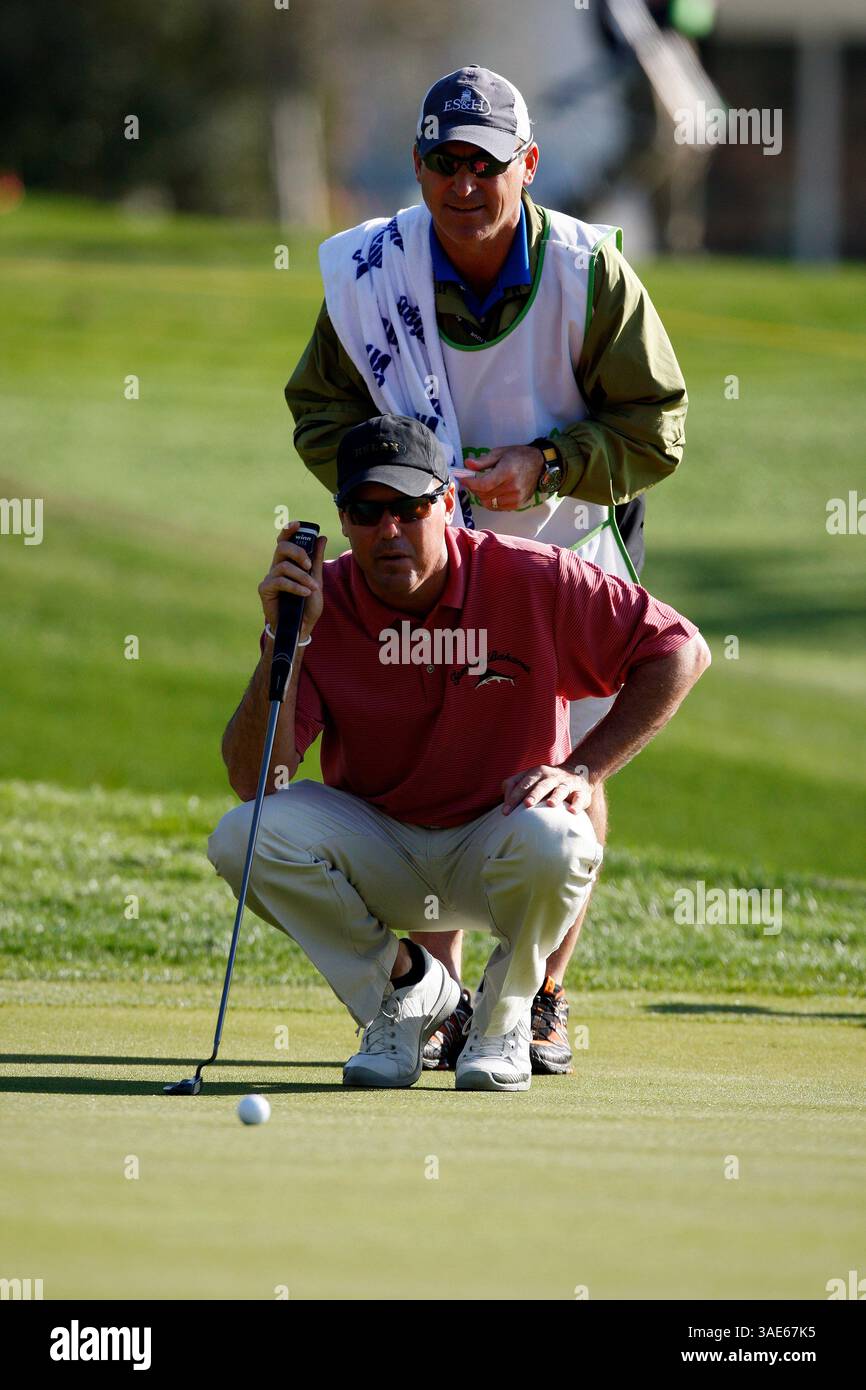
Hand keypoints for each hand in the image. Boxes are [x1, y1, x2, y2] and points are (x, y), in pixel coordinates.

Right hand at [259, 521, 326, 637]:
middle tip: (309, 565)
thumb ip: (317, 560)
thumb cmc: (307, 605)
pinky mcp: (265, 590)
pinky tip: (305, 593)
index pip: (285, 541)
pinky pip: (279, 581)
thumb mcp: (316, 580)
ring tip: (312, 587)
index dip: (289, 530)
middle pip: (281, 548)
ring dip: (301, 576)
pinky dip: (295, 586)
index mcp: (288, 563)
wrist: (301, 628)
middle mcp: (277, 567)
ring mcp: (270, 578)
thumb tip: (322, 537)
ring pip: (283, 566)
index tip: (298, 524)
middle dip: (298, 552)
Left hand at [452, 445, 542, 510]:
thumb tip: (467, 464)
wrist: (539, 464)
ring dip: (482, 496)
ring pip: (489, 503)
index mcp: (507, 472)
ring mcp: (516, 498)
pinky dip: (491, 501)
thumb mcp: (499, 453)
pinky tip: (493, 492)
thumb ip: (483, 461)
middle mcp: (513, 487)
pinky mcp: (517, 505)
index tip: (463, 479)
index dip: (470, 484)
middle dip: (474, 488)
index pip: (484, 485)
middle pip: (484, 495)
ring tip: (484, 486)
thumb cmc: (518, 456)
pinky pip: (496, 507)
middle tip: (473, 480)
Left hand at [501, 763, 592, 815]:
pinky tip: (572, 811)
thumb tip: (504, 802)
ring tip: (550, 805)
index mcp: (536, 773)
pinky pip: (579, 798)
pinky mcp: (581, 792)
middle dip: (534, 794)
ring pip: (561, 789)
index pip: (522, 785)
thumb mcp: (529, 778)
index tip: (505, 812)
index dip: (513, 798)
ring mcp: (567, 783)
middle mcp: (551, 776)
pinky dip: (576, 804)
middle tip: (526, 804)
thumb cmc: (545, 781)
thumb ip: (512, 786)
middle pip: (541, 785)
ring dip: (555, 797)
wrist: (577, 772)